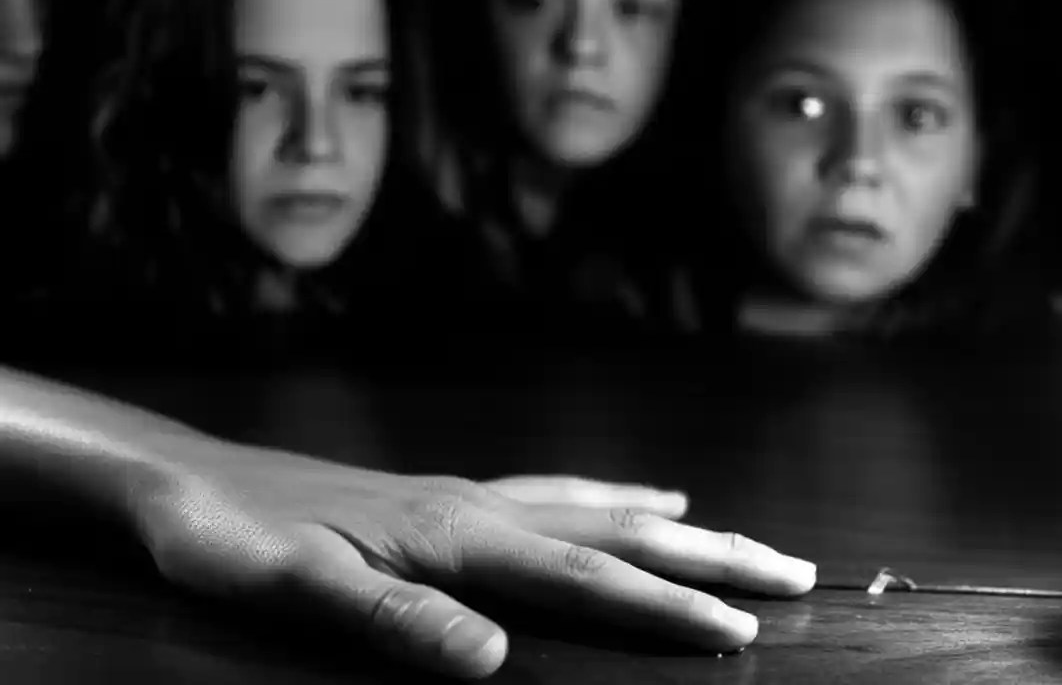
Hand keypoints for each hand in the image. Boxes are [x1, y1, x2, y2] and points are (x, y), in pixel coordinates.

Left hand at [128, 444, 815, 679]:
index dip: (668, 605)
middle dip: (712, 553)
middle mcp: (479, 506)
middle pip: (620, 529)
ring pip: (599, 507)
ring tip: (740, 536)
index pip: (586, 577)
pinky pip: (557, 492)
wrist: (190, 480)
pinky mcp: (449, 496)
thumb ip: (395, 619)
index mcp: (457, 534)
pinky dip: (613, 498)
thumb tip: (493, 657)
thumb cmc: (235, 537)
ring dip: (678, 524)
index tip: (744, 629)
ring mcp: (468, 496)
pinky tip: (636, 498)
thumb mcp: (296, 589)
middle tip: (794, 570)